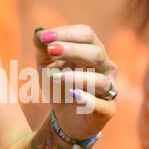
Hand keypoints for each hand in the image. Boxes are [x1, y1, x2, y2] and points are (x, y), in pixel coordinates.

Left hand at [33, 24, 117, 141]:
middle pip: (96, 53)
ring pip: (100, 80)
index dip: (67, 34)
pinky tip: (73, 94)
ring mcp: (109, 89)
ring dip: (77, 77)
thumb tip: (39, 33)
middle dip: (73, 50)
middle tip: (51, 50)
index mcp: (93, 49)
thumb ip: (42, 48)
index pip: (86, 34)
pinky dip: (88, 100)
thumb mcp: (45, 63)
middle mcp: (106, 67)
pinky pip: (102, 105)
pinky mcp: (107, 110)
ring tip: (56, 76)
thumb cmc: (57, 83)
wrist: (63, 115)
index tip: (45, 37)